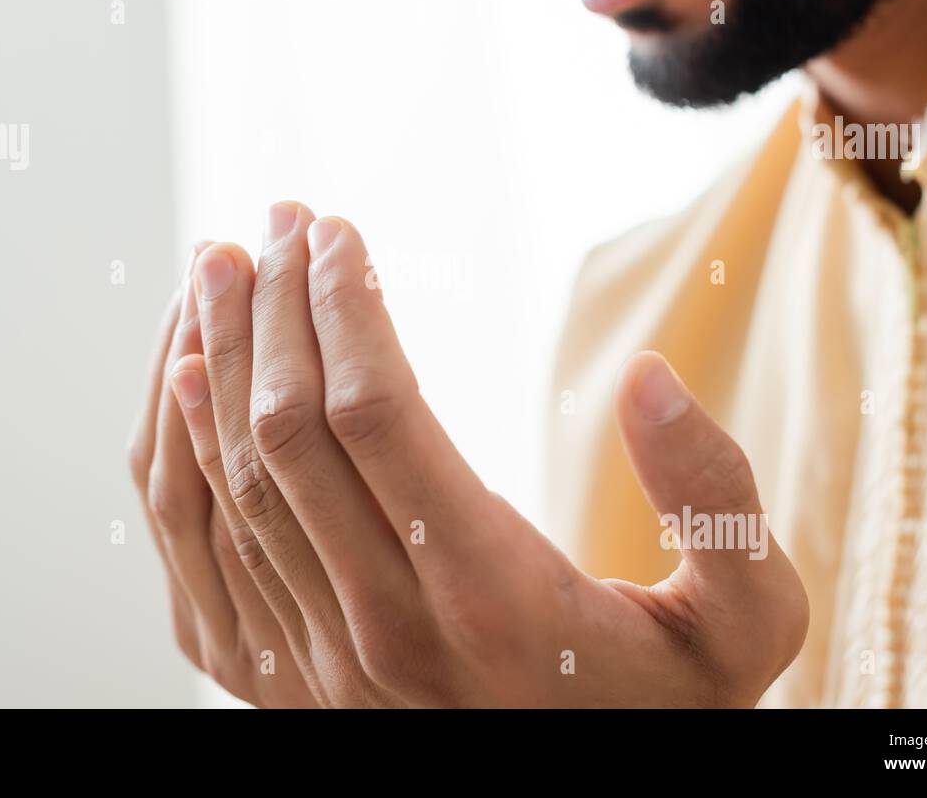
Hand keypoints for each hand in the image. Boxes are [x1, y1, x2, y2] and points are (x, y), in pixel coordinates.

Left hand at [134, 202, 808, 705]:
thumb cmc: (665, 706)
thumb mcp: (745, 622)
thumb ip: (718, 502)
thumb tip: (649, 380)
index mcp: (492, 595)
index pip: (376, 415)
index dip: (346, 306)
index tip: (338, 231)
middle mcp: (388, 625)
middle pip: (288, 431)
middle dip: (272, 307)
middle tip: (273, 221)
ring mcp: (327, 655)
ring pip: (238, 478)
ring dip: (219, 357)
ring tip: (217, 268)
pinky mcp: (295, 671)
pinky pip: (210, 544)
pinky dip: (188, 445)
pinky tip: (181, 373)